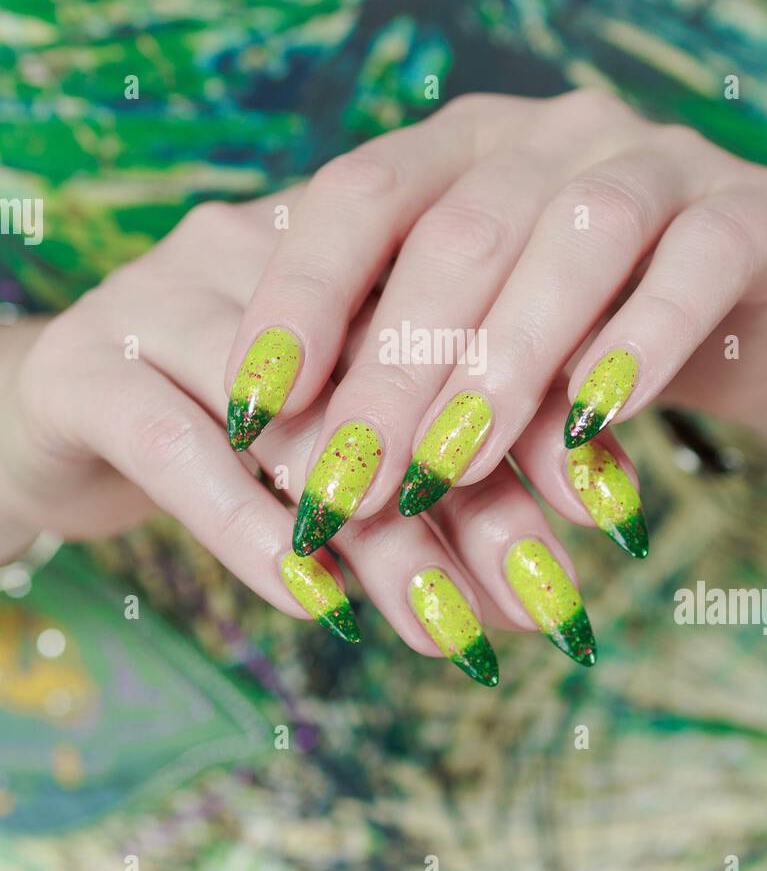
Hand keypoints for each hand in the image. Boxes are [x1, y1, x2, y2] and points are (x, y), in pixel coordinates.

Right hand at [0, 192, 625, 684]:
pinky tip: (320, 608)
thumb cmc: (221, 425)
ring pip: (293, 420)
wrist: (47, 411)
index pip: (454, 323)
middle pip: (386, 372)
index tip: (607, 516)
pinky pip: (181, 452)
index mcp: (336, 237)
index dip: (533, 420)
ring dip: (379, 537)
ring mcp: (162, 294)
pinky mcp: (82, 365)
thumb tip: (559, 562)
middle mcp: (257, 244)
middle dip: (475, 497)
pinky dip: (256, 535)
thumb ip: (431, 463)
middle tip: (546, 601)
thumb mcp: (336, 430)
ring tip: (450, 633)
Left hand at [227, 89, 766, 555]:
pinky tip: (591, 425)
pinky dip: (638, 343)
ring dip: (504, 362)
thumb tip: (316, 486)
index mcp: (461, 147)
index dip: (299, 298)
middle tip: (349, 481)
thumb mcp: (479, 351)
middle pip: (458, 232)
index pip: (360, 196)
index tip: (251, 404)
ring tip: (453, 467)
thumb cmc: (578, 336)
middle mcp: (550, 133)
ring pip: (574, 238)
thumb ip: (414, 386)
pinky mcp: (749, 210)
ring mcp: (656, 159)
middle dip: (393, 369)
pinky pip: (694, 263)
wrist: (743, 315)